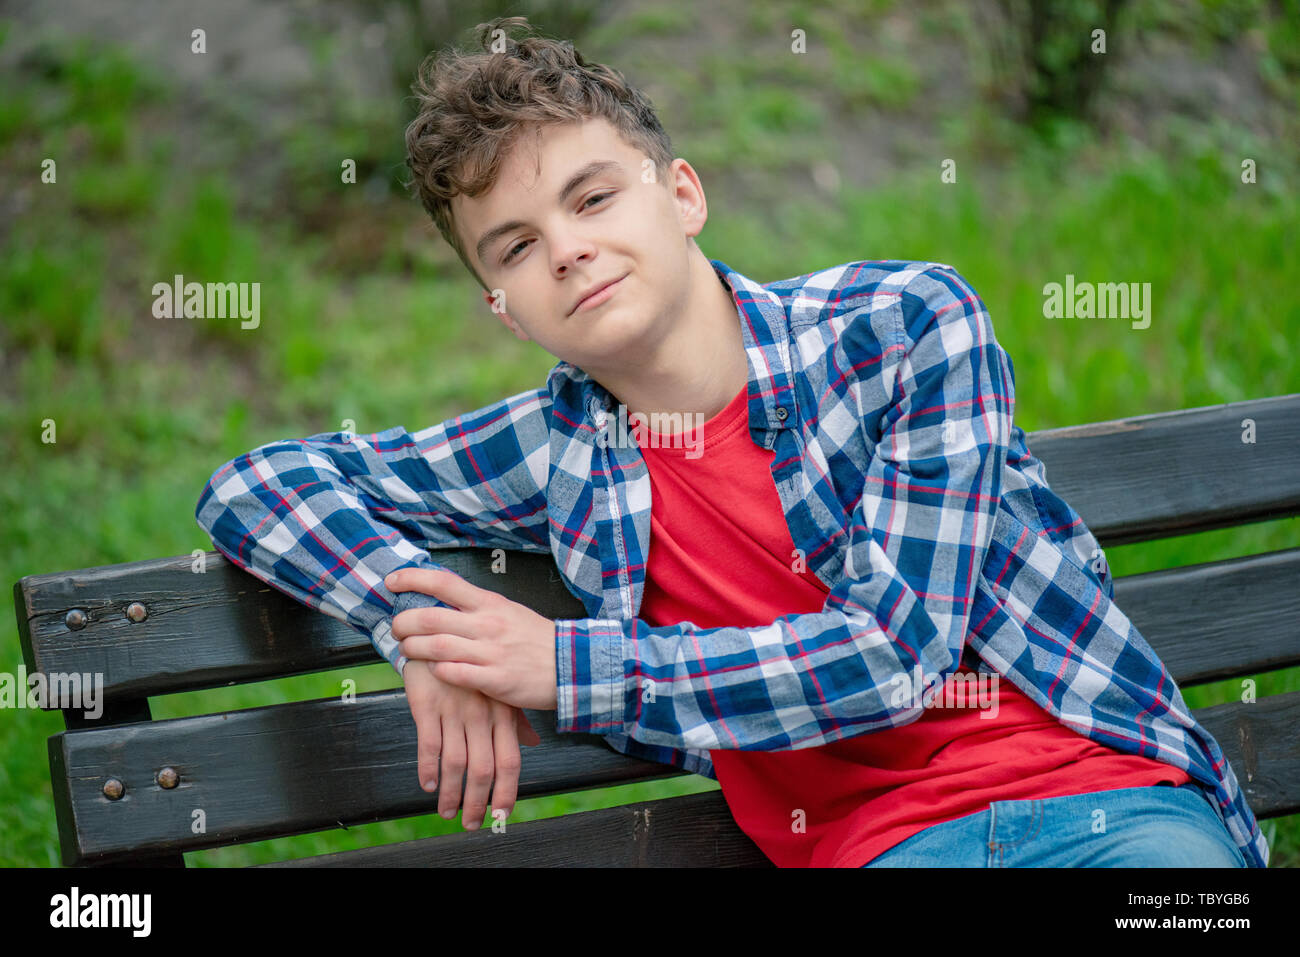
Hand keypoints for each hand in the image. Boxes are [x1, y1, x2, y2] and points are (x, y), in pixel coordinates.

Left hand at [387, 568, 558, 710]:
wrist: (571, 664)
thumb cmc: (537, 639)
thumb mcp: (508, 610)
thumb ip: (476, 606)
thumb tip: (442, 599)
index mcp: (489, 603)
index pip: (443, 583)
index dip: (412, 579)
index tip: (392, 582)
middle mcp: (487, 624)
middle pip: (430, 618)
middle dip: (403, 623)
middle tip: (397, 628)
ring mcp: (490, 652)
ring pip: (436, 647)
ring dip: (414, 649)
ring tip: (408, 651)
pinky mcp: (494, 680)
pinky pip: (454, 674)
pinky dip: (438, 672)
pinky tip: (435, 671)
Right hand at [401, 654, 539, 828]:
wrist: (439, 632)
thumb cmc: (471, 664)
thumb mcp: (499, 688)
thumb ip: (516, 719)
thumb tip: (534, 743)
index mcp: (503, 712)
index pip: (510, 761)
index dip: (507, 791)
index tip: (501, 814)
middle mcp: (482, 714)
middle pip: (483, 769)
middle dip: (477, 802)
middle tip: (470, 823)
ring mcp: (455, 710)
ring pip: (456, 762)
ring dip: (451, 793)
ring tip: (447, 811)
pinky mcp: (428, 705)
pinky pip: (429, 743)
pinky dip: (428, 768)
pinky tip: (428, 783)